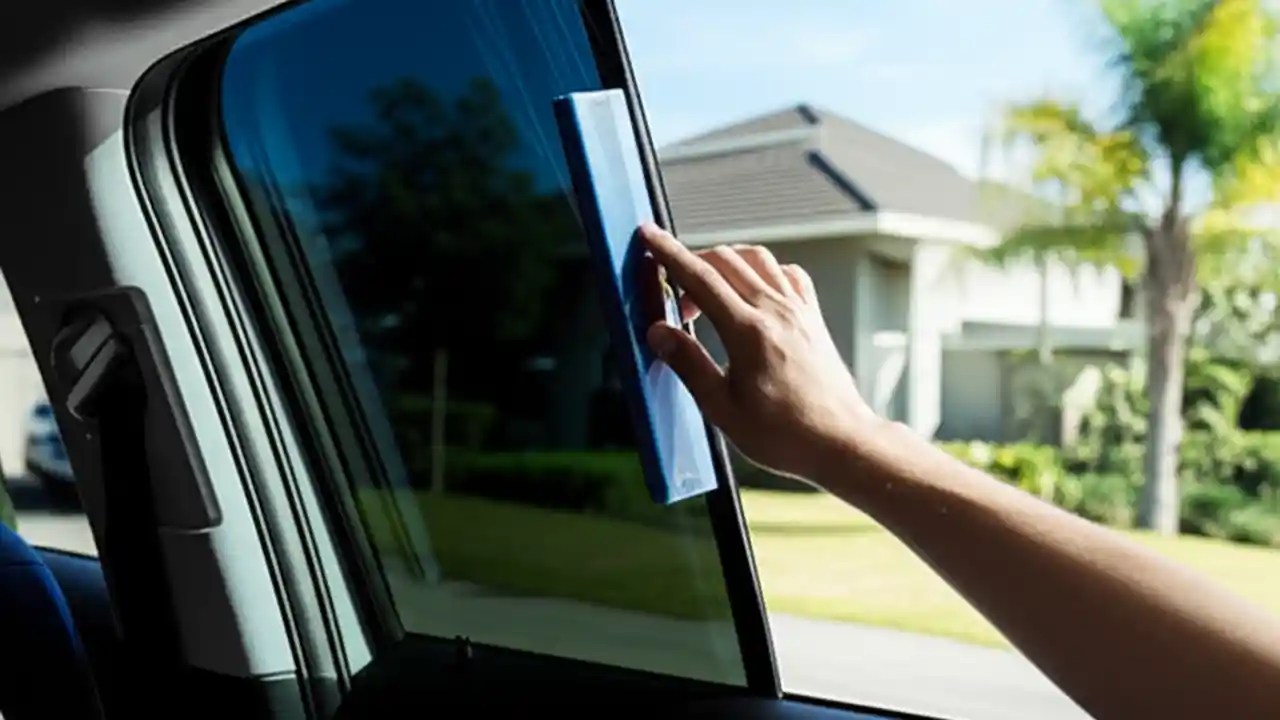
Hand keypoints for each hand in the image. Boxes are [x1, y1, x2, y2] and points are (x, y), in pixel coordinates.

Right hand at [639, 223, 883, 480]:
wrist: (840, 442)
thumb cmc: (784, 433)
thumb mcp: (722, 408)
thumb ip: (688, 364)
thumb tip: (658, 332)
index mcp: (748, 332)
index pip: (699, 277)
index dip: (668, 254)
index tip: (648, 236)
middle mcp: (776, 311)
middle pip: (725, 260)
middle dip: (691, 263)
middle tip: (672, 293)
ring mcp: (798, 310)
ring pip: (756, 258)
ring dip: (725, 262)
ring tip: (708, 289)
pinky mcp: (812, 317)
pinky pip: (785, 274)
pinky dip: (762, 271)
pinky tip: (751, 293)